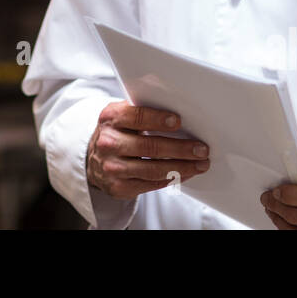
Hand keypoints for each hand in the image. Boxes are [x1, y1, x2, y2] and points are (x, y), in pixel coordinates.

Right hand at [87, 100, 209, 200]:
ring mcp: (112, 167)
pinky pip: (151, 184)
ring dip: (182, 167)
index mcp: (111, 118)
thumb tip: (181, 110)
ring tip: (200, 164)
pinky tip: (186, 173)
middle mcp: (108, 143)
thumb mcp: (122, 115)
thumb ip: (143, 111)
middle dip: (180, 148)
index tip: (178, 122)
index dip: (158, 119)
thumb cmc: (118, 132)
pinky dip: (172, 178)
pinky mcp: (119, 187)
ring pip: (153, 169)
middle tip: (201, 149)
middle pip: (149, 146)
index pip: (136, 117)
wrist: (95, 158)